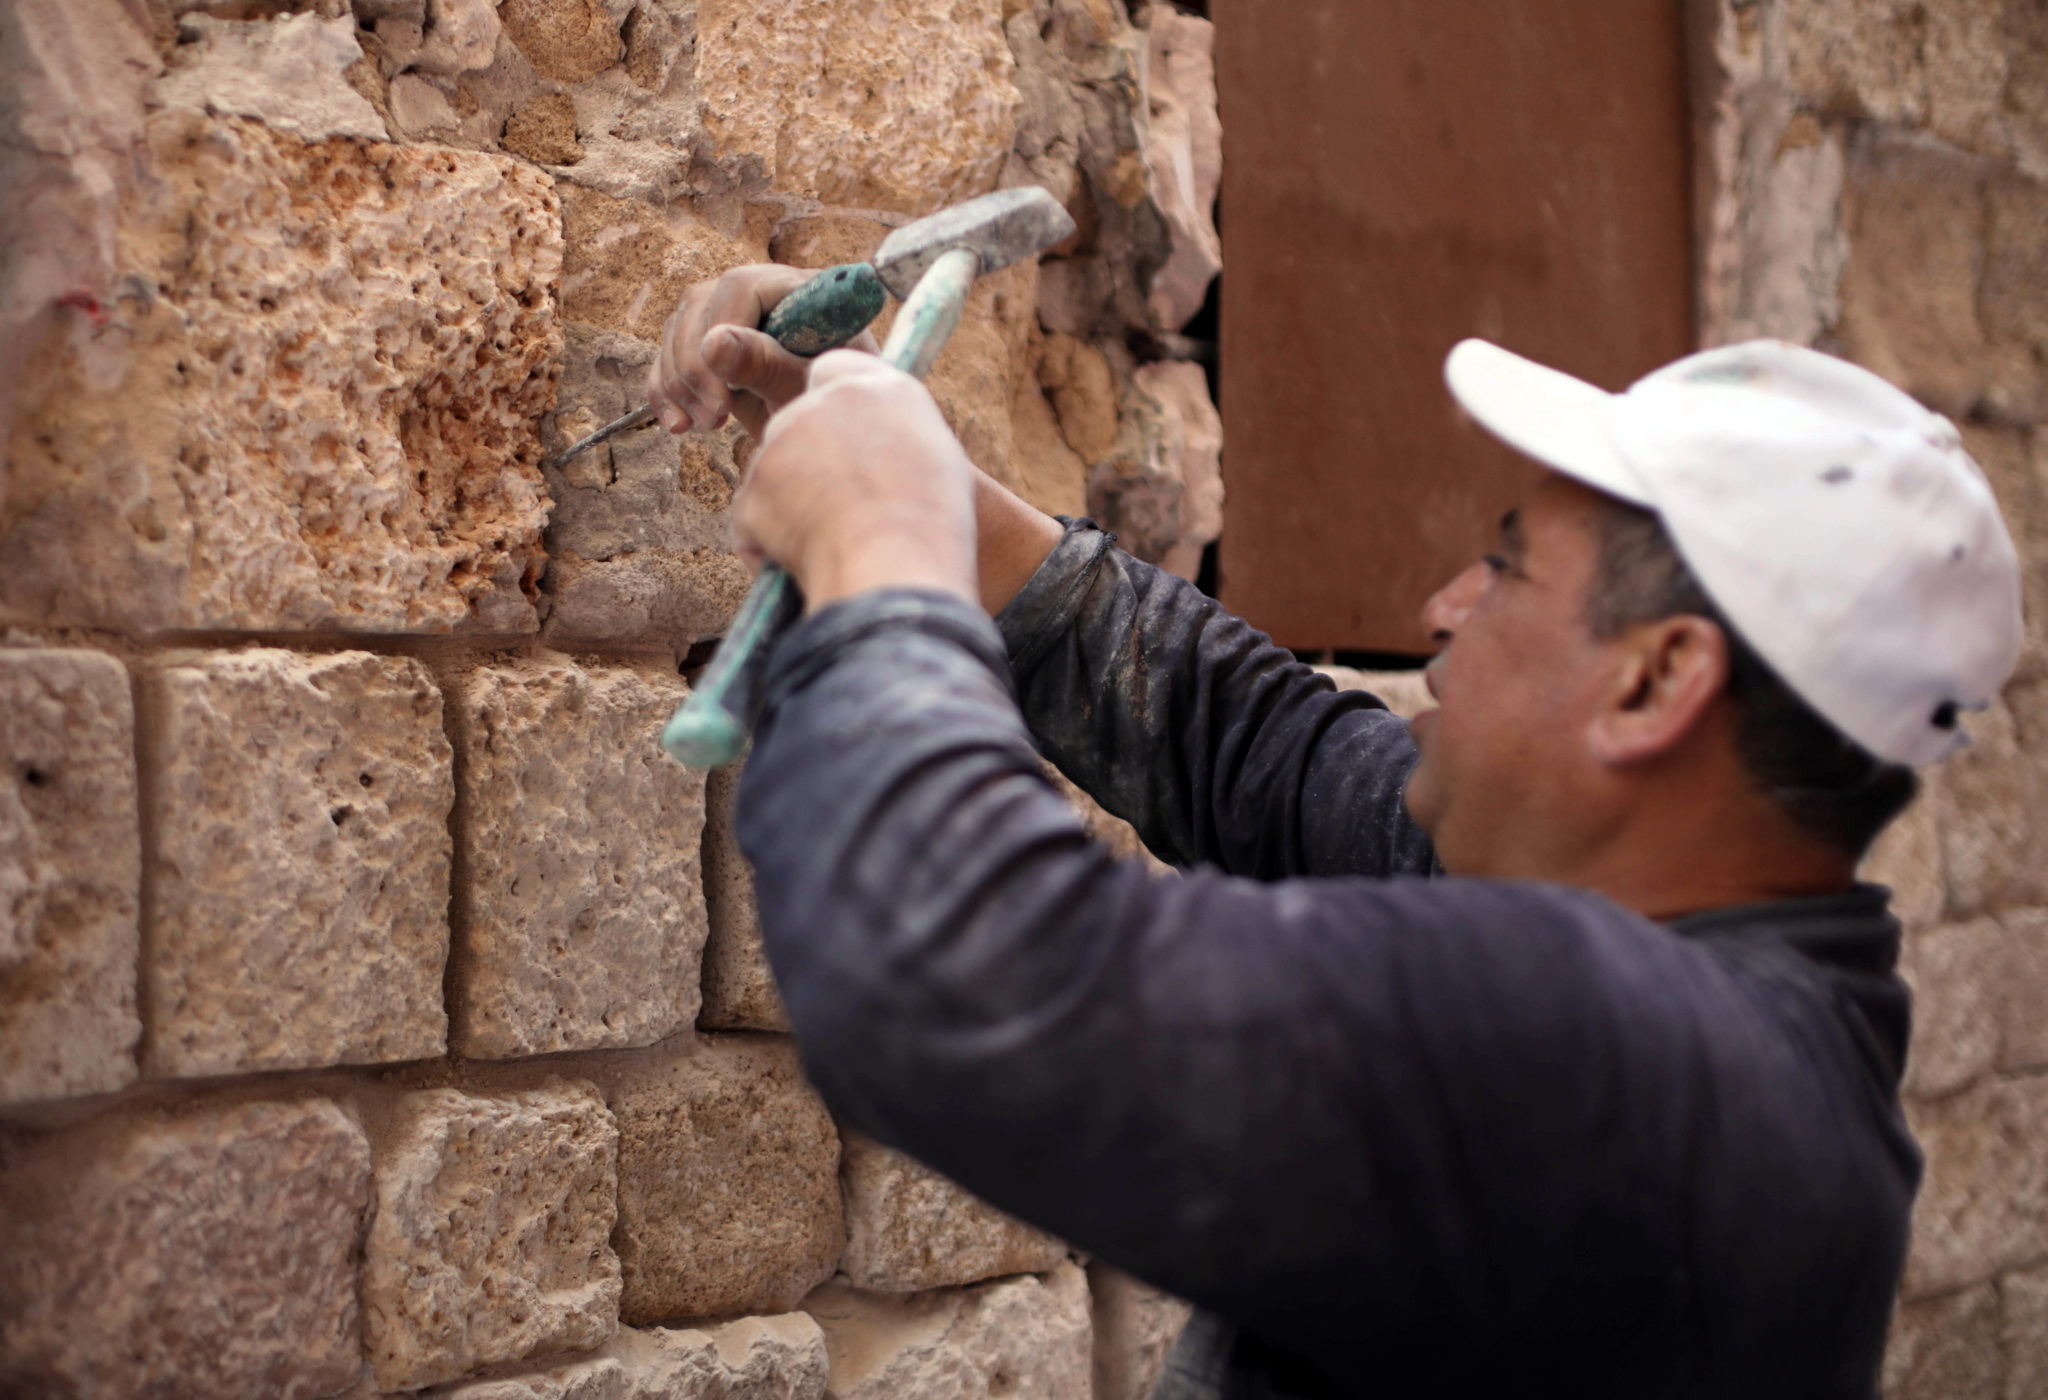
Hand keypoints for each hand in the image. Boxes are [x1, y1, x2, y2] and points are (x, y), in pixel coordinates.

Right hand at [647, 264, 881, 439]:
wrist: (826, 430)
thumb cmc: (829, 403)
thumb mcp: (806, 388)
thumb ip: (769, 365)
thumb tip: (714, 344)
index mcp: (797, 289)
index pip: (741, 286)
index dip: (723, 330)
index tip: (727, 390)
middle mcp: (759, 292)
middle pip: (700, 305)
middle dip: (697, 367)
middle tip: (716, 418)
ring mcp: (729, 315)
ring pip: (677, 329)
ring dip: (680, 383)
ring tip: (710, 424)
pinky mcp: (708, 344)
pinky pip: (668, 356)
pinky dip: (665, 392)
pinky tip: (679, 425)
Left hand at [735, 351, 979, 612]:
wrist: (895, 568)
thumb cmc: (931, 531)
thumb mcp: (936, 467)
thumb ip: (897, 442)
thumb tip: (876, 455)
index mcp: (885, 389)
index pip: (836, 372)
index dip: (832, 412)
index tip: (841, 445)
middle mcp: (829, 399)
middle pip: (798, 423)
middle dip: (806, 462)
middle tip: (840, 511)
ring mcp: (785, 436)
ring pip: (774, 471)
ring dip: (789, 505)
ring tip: (832, 545)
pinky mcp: (756, 480)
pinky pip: (752, 518)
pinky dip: (769, 545)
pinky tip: (803, 564)